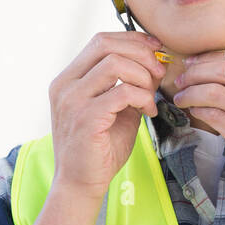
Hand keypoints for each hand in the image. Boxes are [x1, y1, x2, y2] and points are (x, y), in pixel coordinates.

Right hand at [48, 30, 166, 199]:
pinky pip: (121, 92)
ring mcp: (72, 100)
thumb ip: (130, 85)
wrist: (81, 184)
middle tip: (159, 72)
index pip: (100, 41)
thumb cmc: (100, 148)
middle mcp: (66, 85)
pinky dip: (141, 97)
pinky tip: (147, 111)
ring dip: (142, 76)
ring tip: (150, 96)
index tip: (155, 49)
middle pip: (106, 45)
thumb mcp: (117, 109)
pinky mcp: (85, 118)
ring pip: (115, 64)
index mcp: (69, 78)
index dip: (132, 40)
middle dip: (140, 53)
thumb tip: (156, 63)